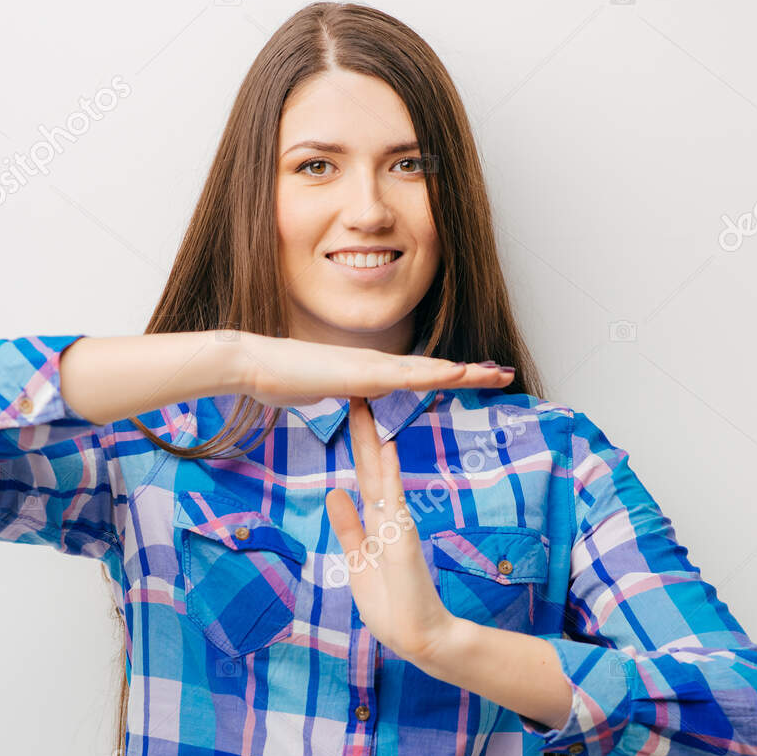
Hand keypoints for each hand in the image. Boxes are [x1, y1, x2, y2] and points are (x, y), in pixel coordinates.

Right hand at [235, 331, 512, 407]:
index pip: (417, 376)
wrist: (252, 362)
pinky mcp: (362, 373)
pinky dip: (437, 374)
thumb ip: (329, 392)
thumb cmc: (274, 377)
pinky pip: (407, 376)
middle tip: (504, 373)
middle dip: (470, 372)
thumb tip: (331, 393)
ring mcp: (370, 367)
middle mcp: (375, 365)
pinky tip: (460, 373)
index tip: (475, 376)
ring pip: (429, 370)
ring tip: (496, 373)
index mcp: (367, 372)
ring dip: (465, 372)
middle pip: (433, 370)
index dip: (448, 376)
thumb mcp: (313, 391)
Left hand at [324, 395, 456, 665]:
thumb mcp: (359, 561)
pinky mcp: (403, 541)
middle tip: (357, 390)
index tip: (351, 411)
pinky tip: (387, 449)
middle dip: (364, 430)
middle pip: (373, 466)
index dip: (358, 444)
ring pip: (382, 475)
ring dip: (374, 441)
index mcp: (376, 523)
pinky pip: (393, 503)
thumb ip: (349, 528)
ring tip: (368, 405)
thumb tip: (334, 492)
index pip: (365, 474)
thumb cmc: (391, 605)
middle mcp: (388, 517)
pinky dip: (389, 475)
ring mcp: (397, 526)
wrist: (418, 636)